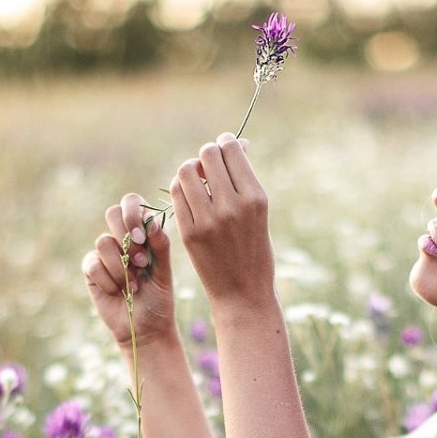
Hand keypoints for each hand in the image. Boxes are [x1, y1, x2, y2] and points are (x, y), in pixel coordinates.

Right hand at [82, 193, 177, 351]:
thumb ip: (160, 245)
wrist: (145, 329)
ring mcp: (105, 254)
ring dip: (120, 265)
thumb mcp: (164, 271)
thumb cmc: (159, 299)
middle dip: (124, 234)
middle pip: (112, 213)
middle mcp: (122, 238)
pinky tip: (118, 292)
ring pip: (103, 241)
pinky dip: (108, 279)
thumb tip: (151, 221)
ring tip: (133, 285)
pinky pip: (93, 263)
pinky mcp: (92, 270)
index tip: (141, 237)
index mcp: (142, 233)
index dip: (133, 213)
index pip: (132, 204)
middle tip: (139, 261)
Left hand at [170, 133, 275, 307]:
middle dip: (207, 156)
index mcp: (255, 198)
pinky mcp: (188, 232)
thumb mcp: (260, 213)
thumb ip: (246, 180)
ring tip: (198, 181)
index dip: (225, 144)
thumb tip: (238, 144)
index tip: (224, 150)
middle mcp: (232, 206)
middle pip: (207, 155)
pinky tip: (189, 197)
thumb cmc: (255, 249)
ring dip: (191, 170)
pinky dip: (181, 188)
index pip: (231, 150)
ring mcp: (208, 220)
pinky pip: (177, 194)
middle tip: (210, 168)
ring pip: (186, 171)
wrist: (243, 293)